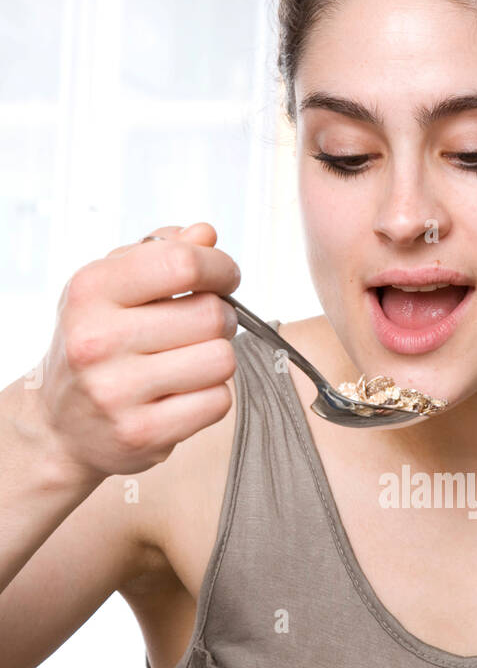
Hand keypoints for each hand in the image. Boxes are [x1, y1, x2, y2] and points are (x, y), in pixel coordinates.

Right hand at [37, 222, 240, 482]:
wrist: (61, 423)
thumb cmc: (96, 345)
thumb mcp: (111, 287)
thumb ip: (159, 253)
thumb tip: (206, 235)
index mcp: (90, 291)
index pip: (183, 263)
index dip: (220, 267)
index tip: (224, 278)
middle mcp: (98, 340)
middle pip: (211, 315)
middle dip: (222, 317)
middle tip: (204, 325)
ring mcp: (118, 391)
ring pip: (221, 360)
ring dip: (217, 358)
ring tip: (191, 359)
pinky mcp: (143, 433)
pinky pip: (218, 402)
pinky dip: (211, 395)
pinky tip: (183, 392)